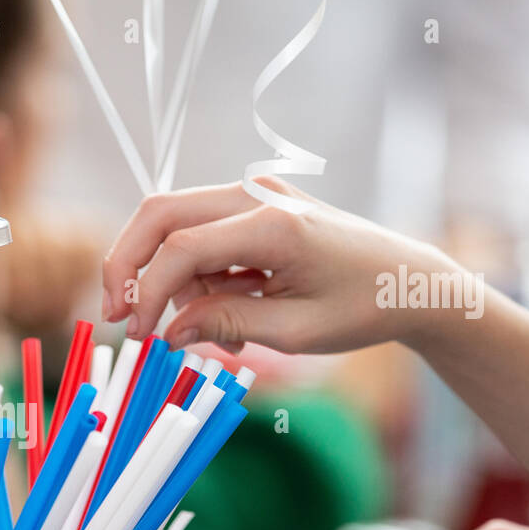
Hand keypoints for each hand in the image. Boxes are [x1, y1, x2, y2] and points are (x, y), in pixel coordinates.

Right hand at [102, 178, 459, 351]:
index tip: (139, 335)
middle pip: (159, 214)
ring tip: (212, 331)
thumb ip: (225, 325)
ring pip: (173, 225)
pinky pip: (199, 233)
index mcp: (274, 225)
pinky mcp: (254, 205)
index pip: (181, 248)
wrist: (409, 280)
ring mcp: (255, 194)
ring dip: (171, 280)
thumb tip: (168, 332)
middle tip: (119, 315)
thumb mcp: (294, 332)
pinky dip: (194, 274)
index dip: (148, 293)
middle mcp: (257, 196)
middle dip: (128, 265)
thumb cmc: (363, 307)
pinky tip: (225, 309)